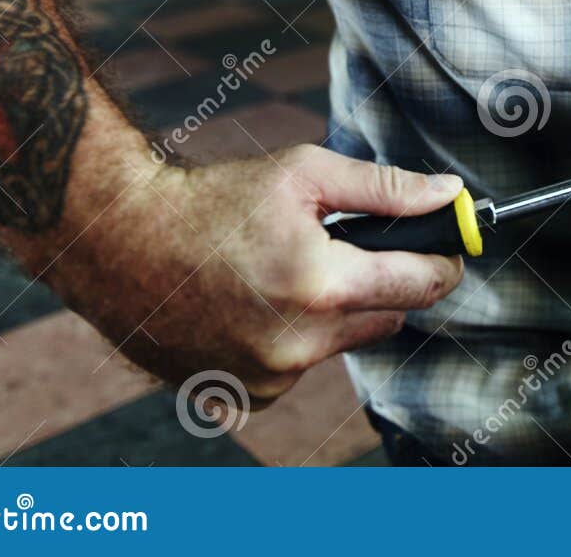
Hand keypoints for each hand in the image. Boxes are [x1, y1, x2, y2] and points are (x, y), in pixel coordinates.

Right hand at [34, 144, 464, 403]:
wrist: (122, 243)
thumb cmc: (213, 200)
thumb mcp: (304, 173)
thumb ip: (385, 188)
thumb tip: (449, 194)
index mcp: (322, 286)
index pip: (423, 286)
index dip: (442, 261)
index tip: (444, 246)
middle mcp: (299, 344)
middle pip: (387, 317)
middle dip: (379, 281)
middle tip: (342, 246)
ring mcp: (269, 378)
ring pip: (342, 341)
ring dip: (333, 311)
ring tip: (284, 271)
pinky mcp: (244, 396)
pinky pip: (300, 368)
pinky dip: (292, 339)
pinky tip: (255, 305)